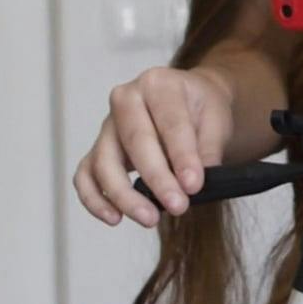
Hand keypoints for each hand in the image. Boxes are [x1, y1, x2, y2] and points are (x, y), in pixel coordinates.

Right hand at [74, 65, 236, 228]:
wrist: (187, 102)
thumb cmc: (200, 109)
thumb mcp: (216, 119)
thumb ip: (208, 148)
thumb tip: (193, 183)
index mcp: (158, 84)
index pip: (170, 122)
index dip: (182, 156)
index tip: (193, 186)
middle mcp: (126, 100)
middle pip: (135, 141)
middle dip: (157, 179)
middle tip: (178, 206)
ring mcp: (107, 127)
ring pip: (105, 162)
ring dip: (124, 195)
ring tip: (150, 218)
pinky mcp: (97, 150)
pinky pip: (85, 176)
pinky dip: (94, 199)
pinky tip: (114, 218)